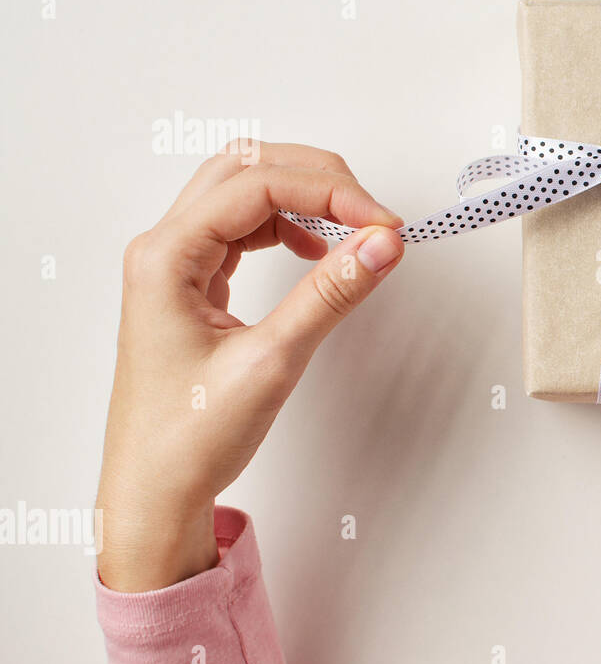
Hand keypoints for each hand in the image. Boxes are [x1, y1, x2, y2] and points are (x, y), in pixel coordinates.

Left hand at [96, 140, 404, 591]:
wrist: (154, 494)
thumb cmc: (188, 439)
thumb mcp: (272, 362)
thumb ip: (330, 294)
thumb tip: (381, 244)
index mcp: (165, 257)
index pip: (258, 185)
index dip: (330, 193)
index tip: (383, 225)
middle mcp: (164, 249)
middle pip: (246, 169)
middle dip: (318, 180)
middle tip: (374, 217)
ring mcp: (176, 265)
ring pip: (244, 192)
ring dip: (304, 199)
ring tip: (353, 230)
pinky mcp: (193, 285)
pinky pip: (242, 229)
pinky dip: (287, 227)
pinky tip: (316, 251)